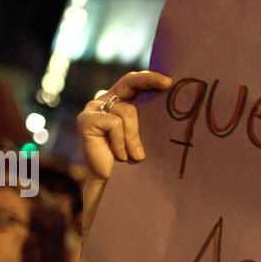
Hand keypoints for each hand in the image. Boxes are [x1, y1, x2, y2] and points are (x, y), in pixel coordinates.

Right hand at [77, 71, 172, 230]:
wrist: (113, 183)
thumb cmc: (132, 159)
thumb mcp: (144, 135)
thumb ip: (149, 117)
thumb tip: (174, 102)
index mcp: (118, 101)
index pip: (133, 81)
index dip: (150, 78)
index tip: (169, 81)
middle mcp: (104, 101)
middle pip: (128, 82)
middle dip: (149, 81)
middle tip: (167, 84)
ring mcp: (93, 109)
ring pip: (126, 111)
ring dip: (134, 137)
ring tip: (133, 155)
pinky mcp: (86, 120)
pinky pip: (114, 124)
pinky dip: (121, 143)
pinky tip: (119, 156)